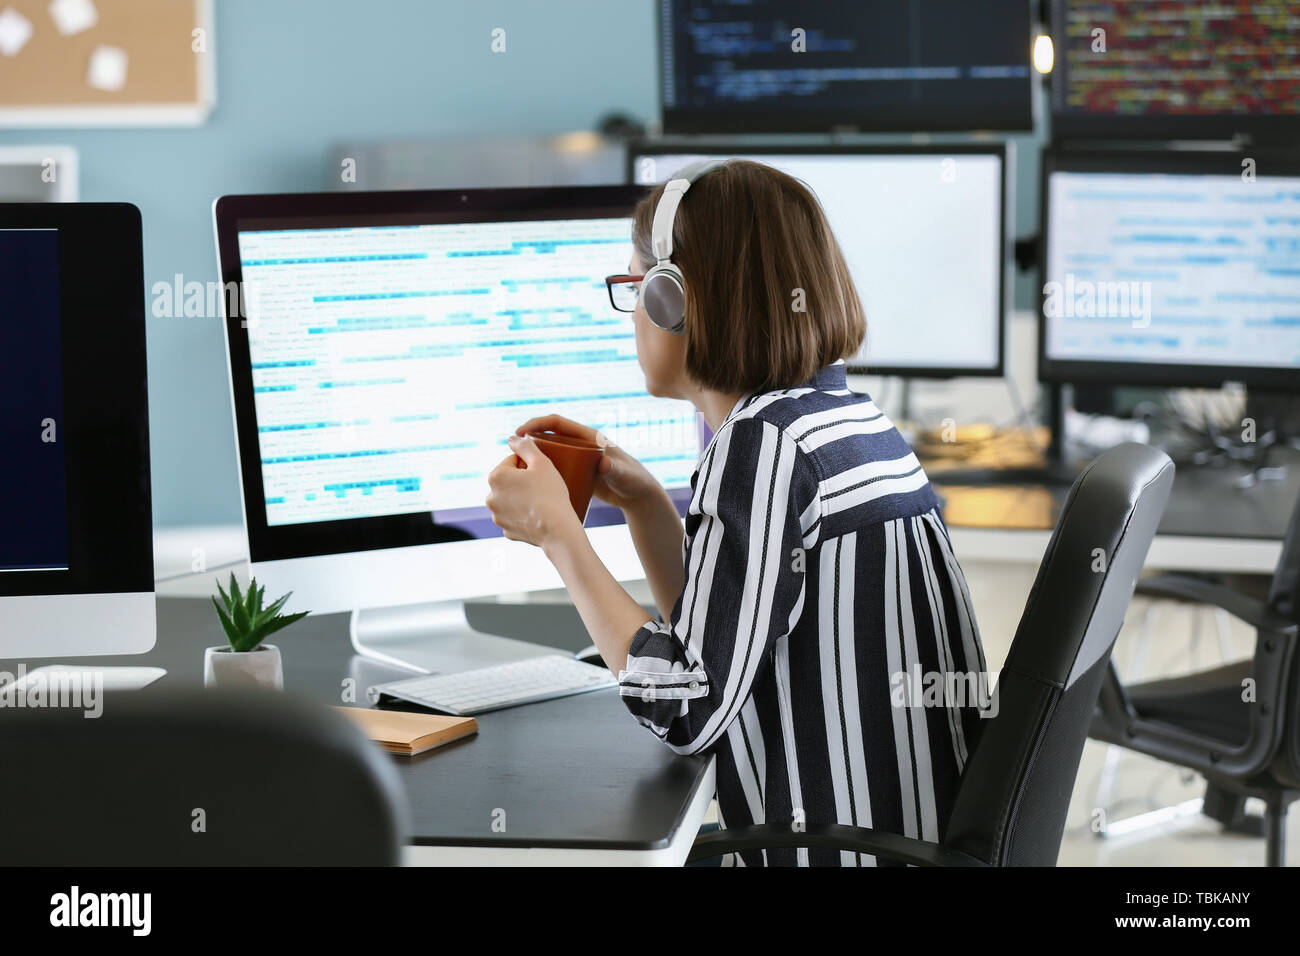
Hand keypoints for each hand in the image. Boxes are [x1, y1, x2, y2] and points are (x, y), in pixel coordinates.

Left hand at [484, 435, 582, 548]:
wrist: (557, 530)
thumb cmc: (550, 493)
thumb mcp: (541, 462)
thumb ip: (525, 446)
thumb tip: (512, 438)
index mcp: (495, 477)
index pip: (512, 461)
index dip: (529, 464)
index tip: (541, 472)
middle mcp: (490, 497)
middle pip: (510, 481)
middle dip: (523, 480)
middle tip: (543, 485)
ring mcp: (497, 516)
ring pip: (511, 499)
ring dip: (522, 497)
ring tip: (542, 500)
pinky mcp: (506, 531)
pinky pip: (515, 517)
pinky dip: (524, 515)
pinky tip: (538, 515)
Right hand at [514, 414, 663, 511]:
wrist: (638, 496)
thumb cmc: (634, 481)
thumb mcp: (624, 474)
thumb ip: (615, 468)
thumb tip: (604, 462)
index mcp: (589, 436)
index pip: (557, 423)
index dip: (537, 423)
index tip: (520, 432)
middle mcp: (580, 445)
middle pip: (549, 437)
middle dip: (529, 441)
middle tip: (511, 450)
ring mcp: (577, 459)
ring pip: (549, 454)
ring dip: (533, 458)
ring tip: (516, 469)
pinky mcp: (576, 474)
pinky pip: (554, 469)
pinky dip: (542, 474)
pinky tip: (530, 485)